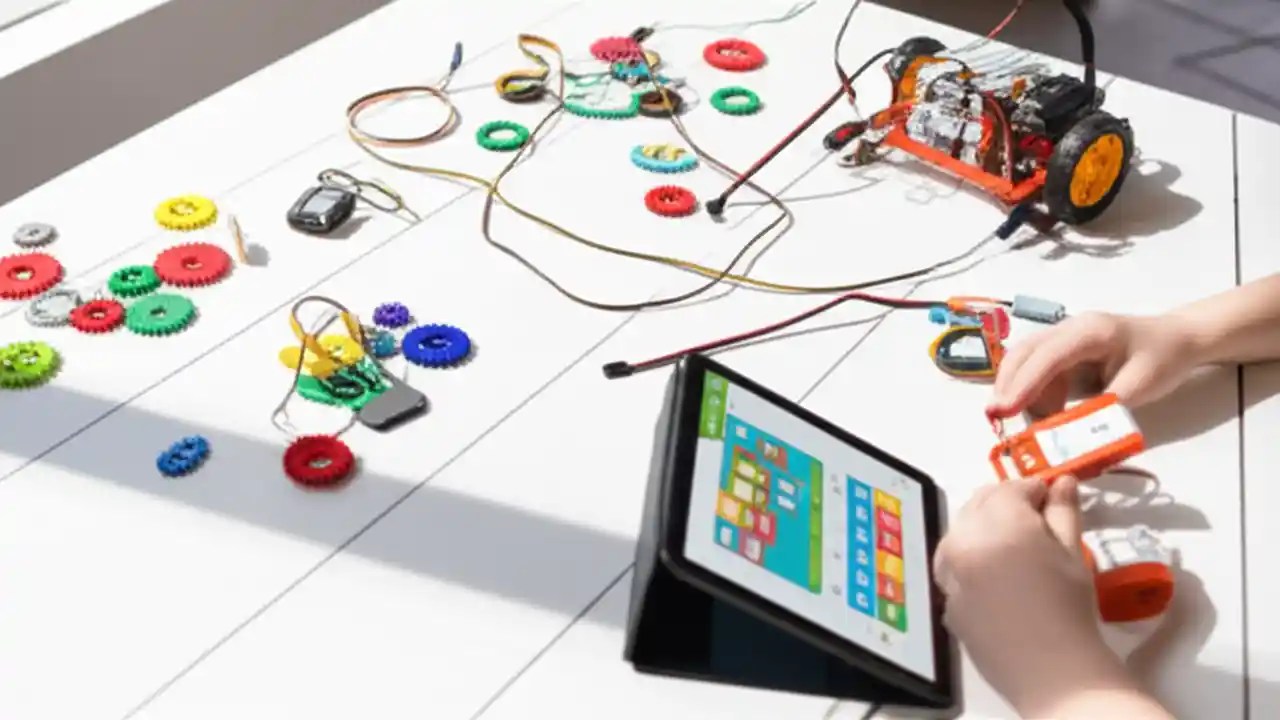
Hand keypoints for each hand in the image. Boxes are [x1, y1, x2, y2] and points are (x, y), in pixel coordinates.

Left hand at [935, 478, 1171, 718]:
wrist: (1052, 672)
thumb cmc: (1070, 608)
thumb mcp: (1073, 554)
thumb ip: (1063, 512)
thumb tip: (1063, 481)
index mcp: (999, 524)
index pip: (1011, 488)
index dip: (1035, 489)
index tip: (1052, 498)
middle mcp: (964, 541)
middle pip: (979, 504)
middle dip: (1005, 503)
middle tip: (1035, 520)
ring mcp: (948, 572)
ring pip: (960, 531)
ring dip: (982, 527)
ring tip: (1014, 546)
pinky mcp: (945, 600)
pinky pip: (953, 566)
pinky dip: (970, 559)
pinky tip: (995, 576)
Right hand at [986, 311, 1198, 418]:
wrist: (1178, 338)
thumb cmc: (1163, 359)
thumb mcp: (1141, 387)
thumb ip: (1105, 409)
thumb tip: (1072, 435)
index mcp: (1090, 332)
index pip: (1047, 357)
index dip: (1024, 384)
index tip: (1004, 410)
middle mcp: (1068, 329)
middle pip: (1023, 353)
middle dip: (1007, 386)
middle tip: (998, 419)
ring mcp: (1062, 338)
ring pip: (1023, 361)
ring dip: (1017, 391)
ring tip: (1021, 422)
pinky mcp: (1062, 352)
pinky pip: (1035, 371)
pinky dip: (1031, 393)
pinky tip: (1044, 414)